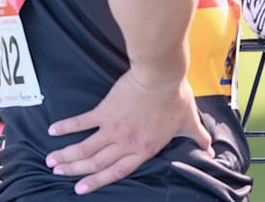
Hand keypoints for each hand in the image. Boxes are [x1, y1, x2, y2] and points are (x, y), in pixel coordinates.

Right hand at [45, 69, 211, 193]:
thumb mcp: (189, 121)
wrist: (160, 75)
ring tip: (52, 161)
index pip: (118, 171)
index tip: (81, 189)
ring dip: (67, 156)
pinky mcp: (104, 111)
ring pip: (85, 148)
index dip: (99, 181)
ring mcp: (113, 128)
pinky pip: (82, 122)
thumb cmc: (175, 97)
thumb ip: (198, 138)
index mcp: (145, 149)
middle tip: (59, 174)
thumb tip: (211, 150)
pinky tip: (53, 131)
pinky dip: (67, 127)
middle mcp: (126, 143)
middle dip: (76, 171)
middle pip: (96, 163)